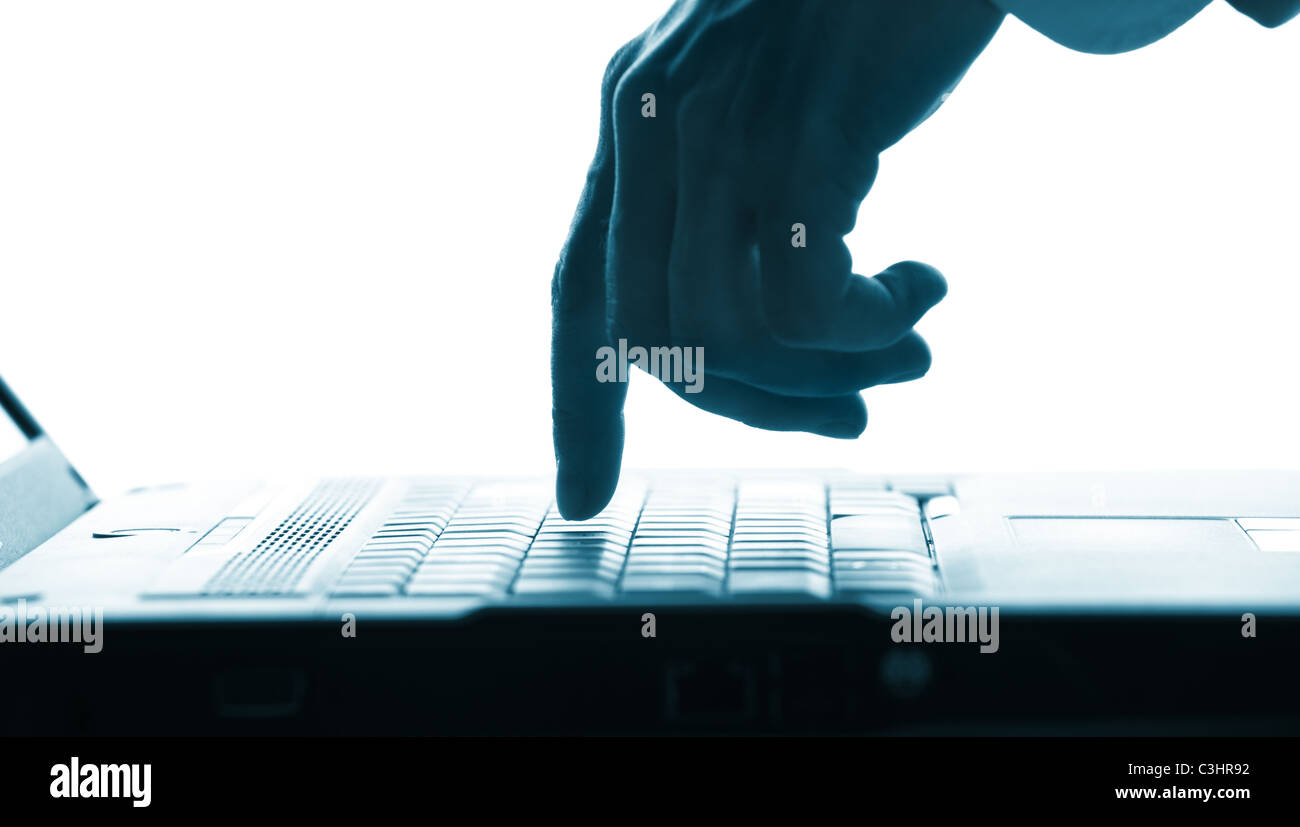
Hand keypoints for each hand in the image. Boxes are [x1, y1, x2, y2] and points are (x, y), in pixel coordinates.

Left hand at [552, 0, 1003, 518]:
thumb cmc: (864, 15)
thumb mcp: (768, 108)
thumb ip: (730, 204)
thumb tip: (767, 342)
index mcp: (631, 127)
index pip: (576, 292)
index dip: (576, 404)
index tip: (582, 497)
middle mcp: (651, 128)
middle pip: (655, 339)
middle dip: (756, 407)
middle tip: (850, 410)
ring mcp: (717, 128)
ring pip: (726, 337)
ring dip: (831, 372)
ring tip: (910, 347)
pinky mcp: (799, 132)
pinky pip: (804, 305)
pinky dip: (869, 329)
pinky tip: (924, 285)